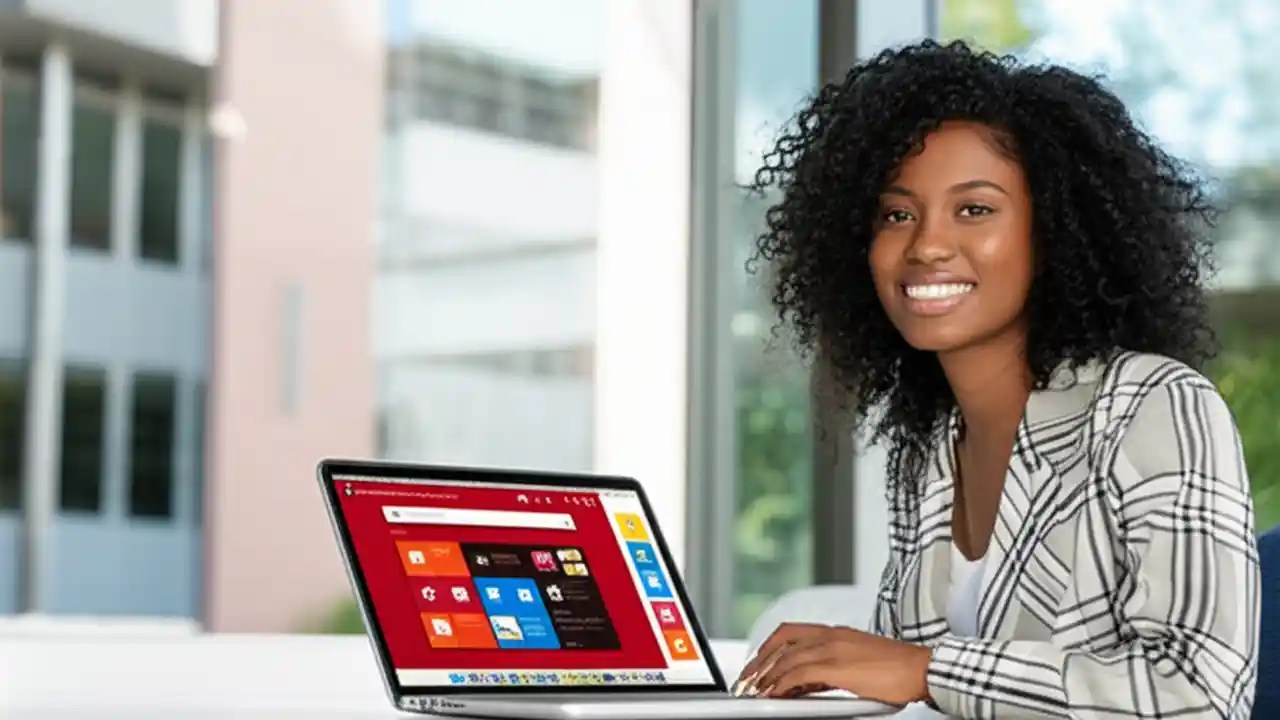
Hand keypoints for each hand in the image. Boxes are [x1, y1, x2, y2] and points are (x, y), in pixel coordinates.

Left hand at [732, 623, 931, 705]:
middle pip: (782, 642)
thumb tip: (806, 684)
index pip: (791, 632)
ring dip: (766, 676)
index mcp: (836, 632)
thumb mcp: (857, 664)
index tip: (757, 663)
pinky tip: (775, 695)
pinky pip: (799, 674)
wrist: (922, 668)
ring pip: (787, 658)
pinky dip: (782, 684)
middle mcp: (832, 635)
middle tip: (747, 679)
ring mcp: (834, 649)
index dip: (769, 647)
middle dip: (759, 661)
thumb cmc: (898, 669)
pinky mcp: (838, 666)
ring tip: (755, 691)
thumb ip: (830, 670)